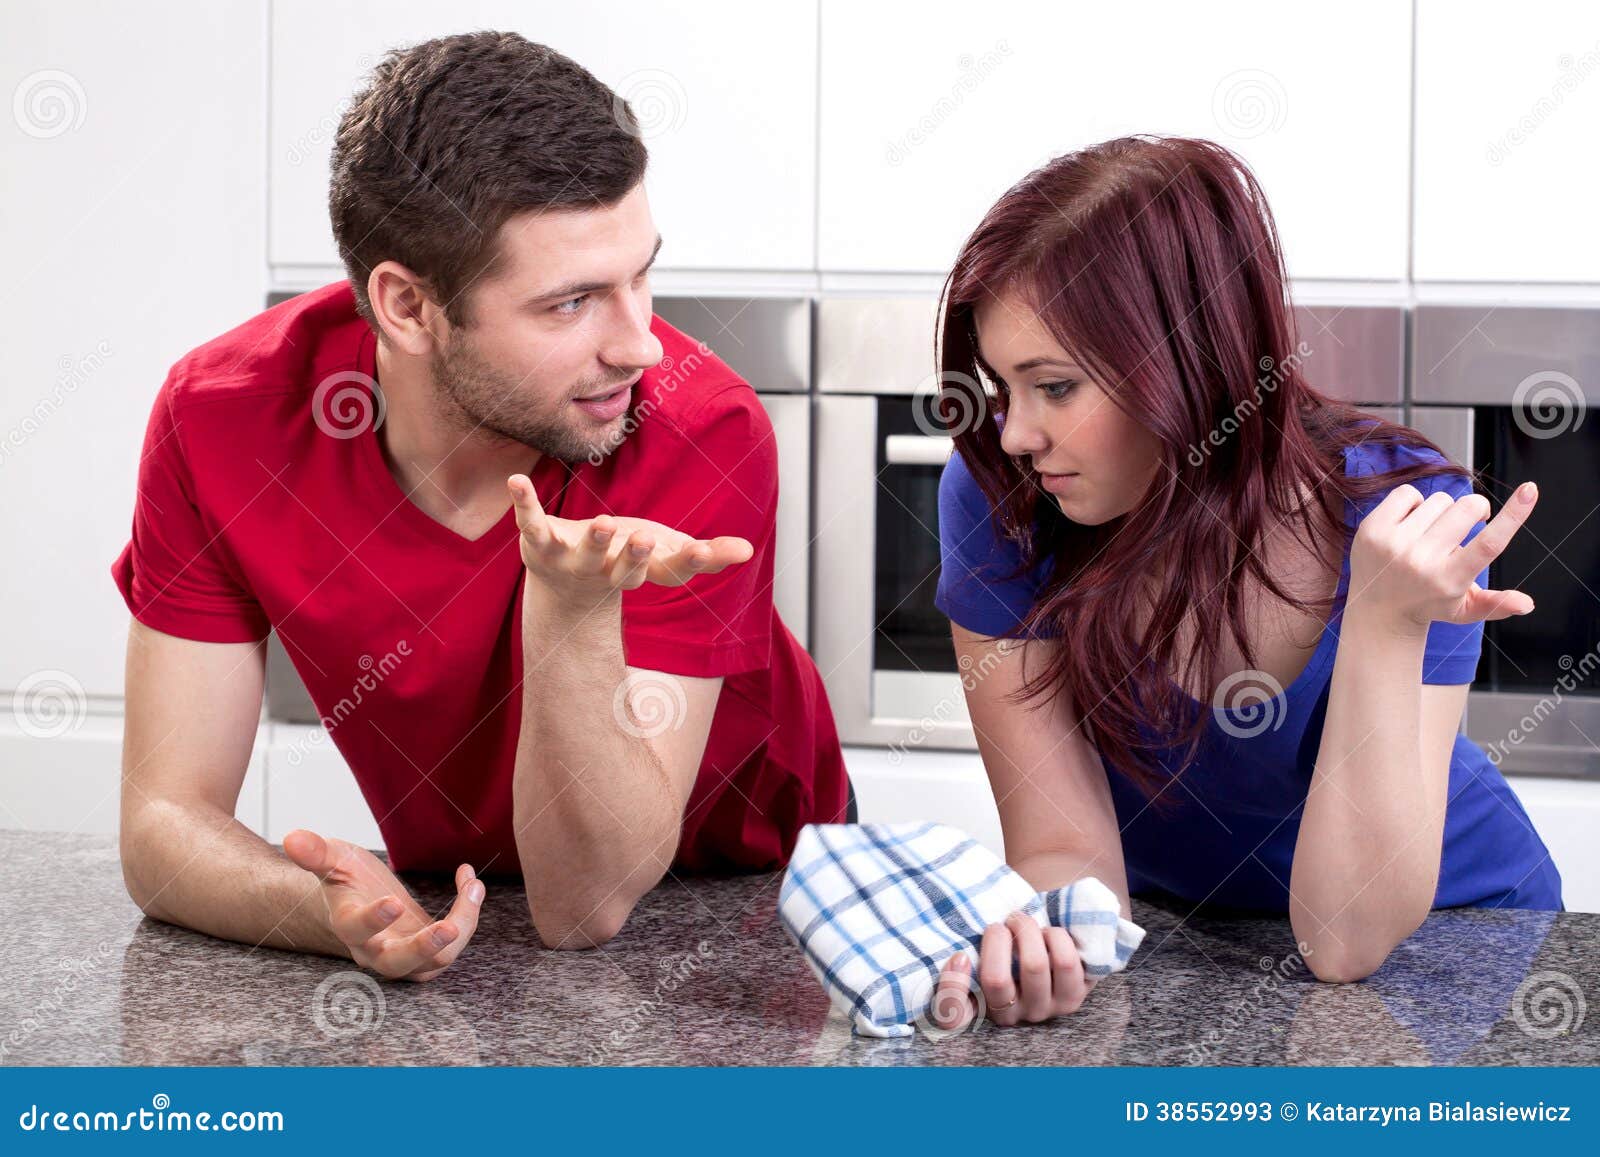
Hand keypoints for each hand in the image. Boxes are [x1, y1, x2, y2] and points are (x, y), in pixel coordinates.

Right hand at [282, 829, 483, 982]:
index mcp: (347, 925)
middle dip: (424, 949)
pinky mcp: (428, 952)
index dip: (373, 920)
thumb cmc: (347, 879)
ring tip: (474, 889)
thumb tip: (292, 836)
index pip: (355, 930)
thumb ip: (316, 852)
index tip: (392, 902)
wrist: (362, 900)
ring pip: (432, 963)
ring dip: (460, 930)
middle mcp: (374, 948)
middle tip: (449, 928)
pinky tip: (470, 880)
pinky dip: (468, 914)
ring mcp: (403, 954)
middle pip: (397, 963)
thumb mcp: (334, 860)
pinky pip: (453, 944)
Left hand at [507, 474, 752, 606]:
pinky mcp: (541, 543)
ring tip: (603, 522)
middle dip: (633, 556)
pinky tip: (516, 479)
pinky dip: (524, 502)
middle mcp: (606, 573)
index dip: (690, 563)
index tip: (704, 550)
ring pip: (581, 553)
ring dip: (592, 539)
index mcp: (643, 573)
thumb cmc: (626, 560)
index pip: (671, 573)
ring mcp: (571, 561)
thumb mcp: (668, 556)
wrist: (564, 586)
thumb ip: (707, 555)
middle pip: (623, 571)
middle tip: (643, 538)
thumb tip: (749, 551)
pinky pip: (531, 523)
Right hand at [928, 911, 1097, 1030]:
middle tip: (1005, 921)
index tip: (961, 955)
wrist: (1053, 951)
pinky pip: (1065, 962)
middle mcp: (1008, 1016)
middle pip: (996, 979)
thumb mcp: (985, 947)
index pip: (953, 1018)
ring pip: (1034, 965)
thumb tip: (961, 944)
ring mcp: (1042, 1010)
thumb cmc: (1011, 945)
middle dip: (999, 935)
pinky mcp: (1072, 999)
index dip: (953, 989)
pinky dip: (1056, 936)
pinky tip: (1050, 934)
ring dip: (1029, 931)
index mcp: (978, 1006)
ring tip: (1028, 924)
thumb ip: (970, 944)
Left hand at [1348, 480, 1537, 631]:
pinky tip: (1409, 524)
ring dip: (1441, 512)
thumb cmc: (1428, 604)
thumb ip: (1497, 604)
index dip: (1514, 515)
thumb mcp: (1465, 610)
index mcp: (1450, 578)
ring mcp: (1393, 544)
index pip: (1489, 543)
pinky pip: (1407, 493)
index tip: (1530, 491)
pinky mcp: (1371, 530)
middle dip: (1475, 510)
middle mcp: (1421, 560)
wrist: (1376, 611)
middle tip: (1465, 526)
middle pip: (1467, 508)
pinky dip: (1413, 503)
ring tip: (1430, 535)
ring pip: (1439, 500)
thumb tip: (1527, 604)